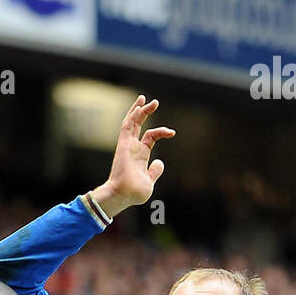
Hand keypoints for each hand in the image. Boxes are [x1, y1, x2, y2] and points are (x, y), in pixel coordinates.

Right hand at [89, 95, 174, 218]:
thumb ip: (155, 171)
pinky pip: (127, 126)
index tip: (172, 132)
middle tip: (155, 102)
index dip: (161, 132)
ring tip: (148, 99)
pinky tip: (140, 105)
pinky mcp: (123, 144)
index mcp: (140, 155)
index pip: (151, 136)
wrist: (123, 195)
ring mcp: (127, 145)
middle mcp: (133, 148)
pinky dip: (133, 115)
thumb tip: (159, 162)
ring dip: (139, 109)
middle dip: (146, 112)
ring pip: (132, 122)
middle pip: (139, 125)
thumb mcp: (149, 182)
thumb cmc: (134, 193)